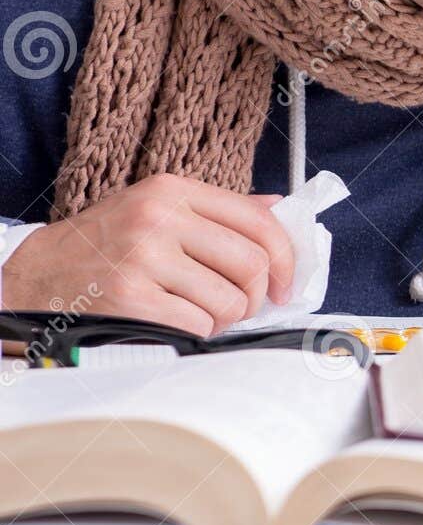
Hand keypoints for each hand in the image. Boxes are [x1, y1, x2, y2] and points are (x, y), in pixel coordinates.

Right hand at [4, 175, 294, 337]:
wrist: (35, 277)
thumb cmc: (106, 245)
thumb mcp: (156, 208)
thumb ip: (218, 210)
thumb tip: (278, 208)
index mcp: (173, 191)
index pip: (259, 220)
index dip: (285, 257)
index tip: (285, 282)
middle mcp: (160, 218)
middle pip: (250, 263)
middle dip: (256, 295)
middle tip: (243, 307)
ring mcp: (143, 258)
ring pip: (227, 300)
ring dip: (225, 319)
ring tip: (204, 316)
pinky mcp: (129, 299)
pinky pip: (197, 325)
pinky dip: (199, 334)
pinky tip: (180, 326)